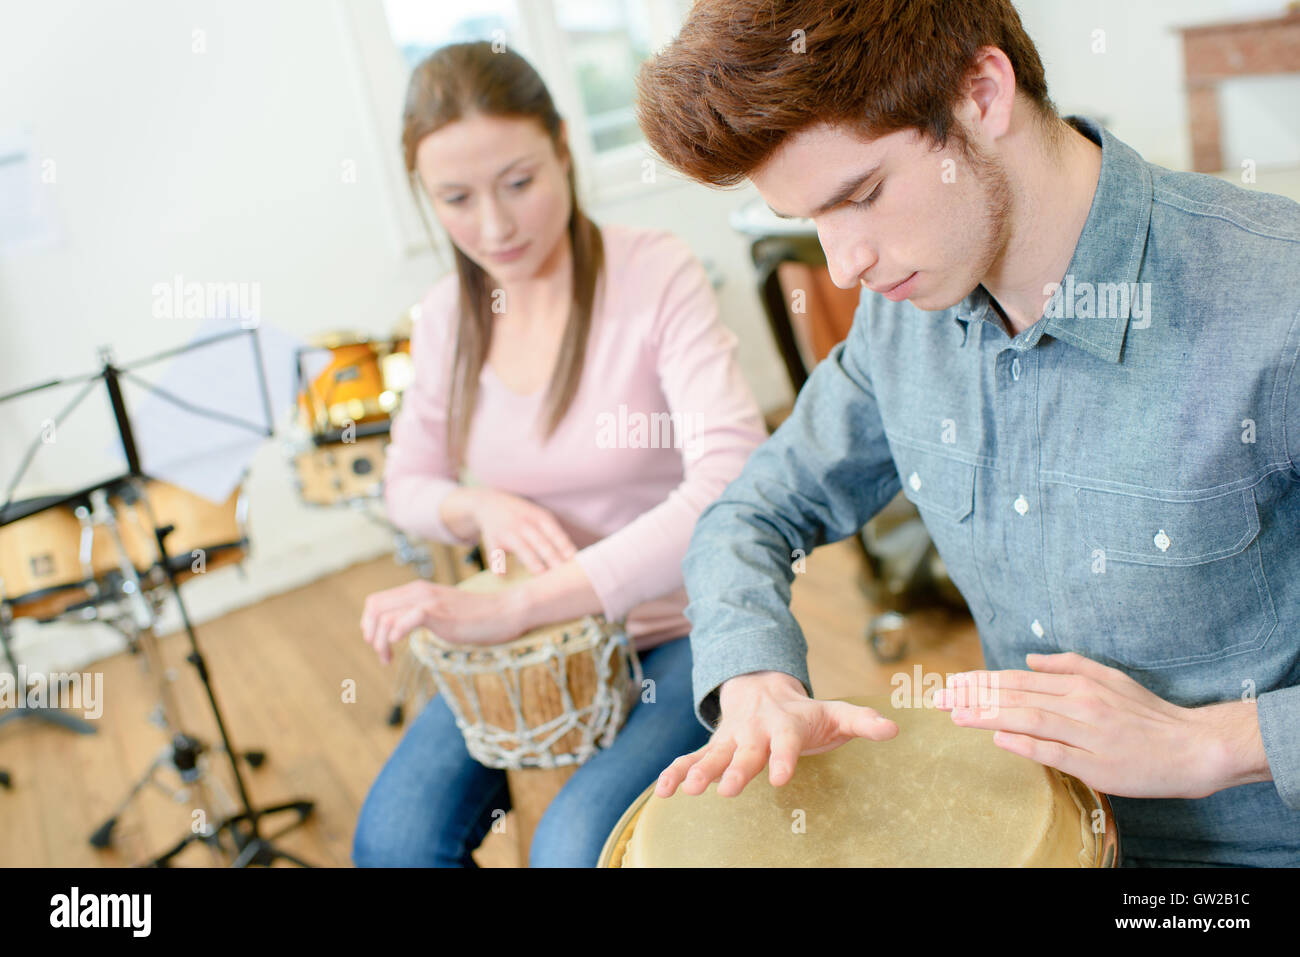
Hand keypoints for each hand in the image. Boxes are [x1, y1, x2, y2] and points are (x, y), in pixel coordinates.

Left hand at [359, 579, 526, 662]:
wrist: (504, 612)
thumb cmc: (476, 618)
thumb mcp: (442, 613)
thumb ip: (421, 615)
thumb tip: (402, 629)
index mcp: (417, 590)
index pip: (375, 601)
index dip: (369, 624)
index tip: (379, 643)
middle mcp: (418, 591)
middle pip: (374, 608)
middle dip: (370, 634)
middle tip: (382, 654)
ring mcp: (428, 600)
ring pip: (385, 617)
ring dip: (380, 641)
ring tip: (387, 658)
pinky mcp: (438, 612)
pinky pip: (405, 619)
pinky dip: (396, 633)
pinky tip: (400, 645)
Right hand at [464, 488, 576, 575]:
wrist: (490, 502)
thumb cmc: (523, 515)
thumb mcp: (539, 516)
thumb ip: (553, 534)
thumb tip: (573, 557)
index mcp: (539, 517)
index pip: (555, 533)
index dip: (564, 546)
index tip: (574, 560)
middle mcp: (524, 523)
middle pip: (541, 542)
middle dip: (552, 557)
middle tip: (562, 572)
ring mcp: (508, 531)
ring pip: (521, 547)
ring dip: (531, 560)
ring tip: (541, 573)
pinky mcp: (492, 539)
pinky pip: (495, 552)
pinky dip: (498, 563)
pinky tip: (502, 574)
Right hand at [654, 671, 898, 798]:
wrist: (762, 689)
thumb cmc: (805, 713)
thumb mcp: (836, 713)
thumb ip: (862, 721)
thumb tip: (893, 729)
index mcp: (784, 725)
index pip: (785, 742)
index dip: (782, 759)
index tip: (780, 778)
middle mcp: (754, 731)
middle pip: (744, 751)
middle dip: (735, 769)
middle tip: (724, 791)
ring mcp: (730, 739)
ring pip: (712, 755)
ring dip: (698, 771)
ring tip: (686, 790)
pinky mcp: (714, 748)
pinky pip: (690, 760)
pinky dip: (675, 772)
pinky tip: (663, 792)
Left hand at [932, 651, 1270, 798]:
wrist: (1192, 747)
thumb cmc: (1148, 715)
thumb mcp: (1109, 677)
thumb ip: (1068, 665)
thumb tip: (1029, 658)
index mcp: (1078, 683)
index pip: (1018, 680)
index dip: (982, 681)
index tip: (951, 683)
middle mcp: (1079, 703)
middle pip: (1016, 697)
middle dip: (974, 696)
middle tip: (940, 697)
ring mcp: (1087, 733)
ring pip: (1029, 719)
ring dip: (990, 716)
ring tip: (957, 714)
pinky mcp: (1096, 763)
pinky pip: (1054, 751)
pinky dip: (1025, 743)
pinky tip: (999, 738)